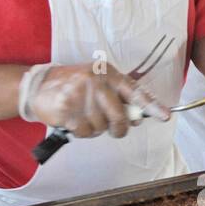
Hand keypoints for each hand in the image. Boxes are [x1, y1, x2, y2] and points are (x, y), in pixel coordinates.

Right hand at [27, 63, 169, 137]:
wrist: (39, 85)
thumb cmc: (73, 86)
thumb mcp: (98, 83)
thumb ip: (118, 98)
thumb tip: (137, 118)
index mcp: (108, 73)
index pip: (134, 91)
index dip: (151, 105)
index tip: (165, 116)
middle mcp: (96, 81)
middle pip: (120, 116)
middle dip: (118, 128)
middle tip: (113, 129)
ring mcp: (81, 94)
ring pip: (101, 127)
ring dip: (95, 129)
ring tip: (84, 116)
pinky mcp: (68, 109)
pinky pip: (85, 132)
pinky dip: (82, 132)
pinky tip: (74, 121)